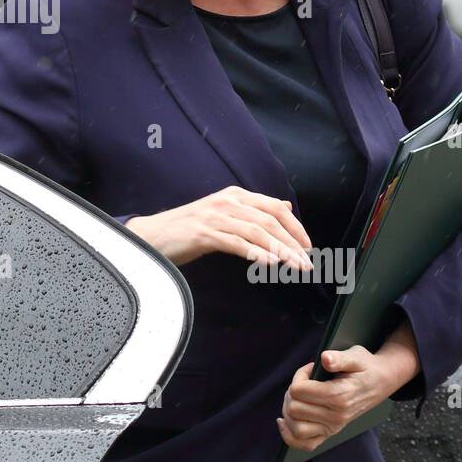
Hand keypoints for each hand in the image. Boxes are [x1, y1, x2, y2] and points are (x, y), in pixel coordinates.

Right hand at [124, 185, 313, 267]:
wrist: (153, 234)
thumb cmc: (189, 228)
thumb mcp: (224, 212)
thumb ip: (253, 209)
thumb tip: (285, 206)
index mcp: (235, 195)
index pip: (274, 207)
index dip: (295, 226)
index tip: (308, 246)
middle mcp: (227, 202)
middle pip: (269, 220)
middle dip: (292, 242)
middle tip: (307, 263)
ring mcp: (215, 217)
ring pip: (257, 232)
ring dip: (280, 251)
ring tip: (294, 266)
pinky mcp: (204, 234)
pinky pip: (236, 243)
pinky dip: (255, 253)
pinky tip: (268, 263)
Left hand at [276, 329, 420, 452]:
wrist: (381, 382)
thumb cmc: (365, 367)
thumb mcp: (355, 356)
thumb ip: (339, 358)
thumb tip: (325, 359)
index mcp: (339, 396)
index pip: (299, 390)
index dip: (299, 376)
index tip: (311, 369)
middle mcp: (336, 416)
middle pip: (294, 408)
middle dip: (292, 391)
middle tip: (305, 382)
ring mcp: (333, 428)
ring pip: (295, 427)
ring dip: (289, 410)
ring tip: (298, 397)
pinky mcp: (331, 433)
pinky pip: (304, 444)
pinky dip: (290, 435)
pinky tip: (284, 421)